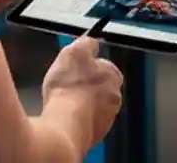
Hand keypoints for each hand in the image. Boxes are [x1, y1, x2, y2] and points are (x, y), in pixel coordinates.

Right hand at [41, 33, 123, 150]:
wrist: (65, 125)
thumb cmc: (70, 87)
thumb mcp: (75, 52)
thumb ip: (86, 43)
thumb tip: (92, 40)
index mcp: (114, 76)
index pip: (104, 66)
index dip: (87, 65)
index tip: (73, 67)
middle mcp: (115, 99)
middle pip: (99, 87)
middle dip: (85, 86)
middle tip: (65, 85)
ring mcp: (106, 120)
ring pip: (92, 106)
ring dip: (80, 103)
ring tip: (61, 102)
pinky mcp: (94, 135)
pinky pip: (84, 123)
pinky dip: (75, 119)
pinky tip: (63, 116)